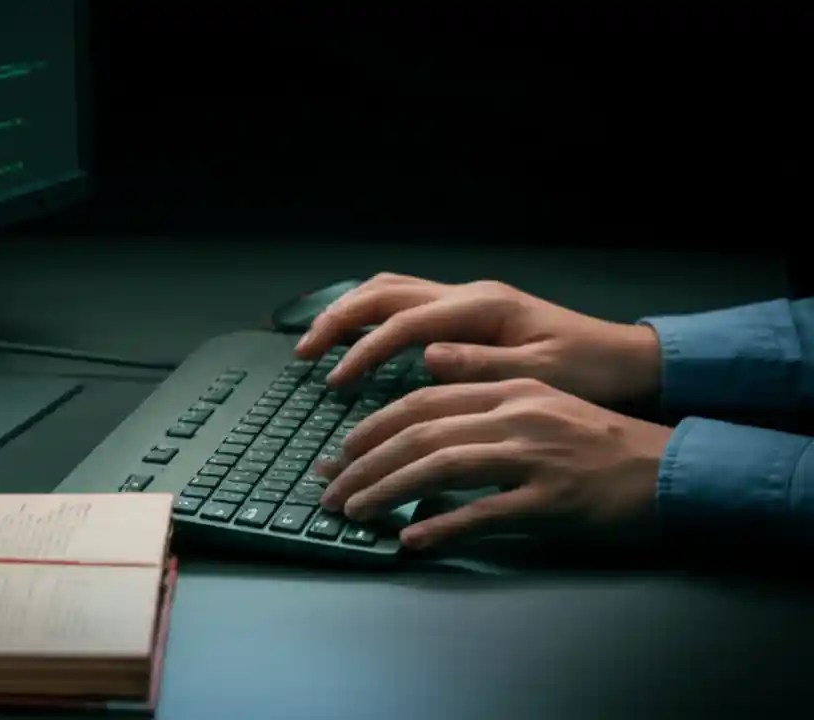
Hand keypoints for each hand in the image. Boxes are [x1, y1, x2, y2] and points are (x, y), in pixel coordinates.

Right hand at [295, 274, 662, 405]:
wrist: (624, 359)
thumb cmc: (587, 370)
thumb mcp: (540, 375)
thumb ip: (481, 365)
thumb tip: (426, 358)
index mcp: (482, 307)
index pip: (403, 322)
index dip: (363, 350)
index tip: (335, 382)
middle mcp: (468, 295)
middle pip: (384, 292)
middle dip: (337, 319)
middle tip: (303, 353)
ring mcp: (466, 300)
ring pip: (390, 291)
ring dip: (348, 313)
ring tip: (315, 345)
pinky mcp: (467, 313)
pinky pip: (405, 305)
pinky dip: (371, 318)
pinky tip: (355, 341)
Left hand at [318, 378, 673, 550]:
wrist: (669, 468)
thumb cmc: (599, 442)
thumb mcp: (538, 407)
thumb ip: (481, 409)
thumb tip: (420, 430)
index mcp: (509, 389)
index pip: (422, 401)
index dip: (373, 427)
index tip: (341, 452)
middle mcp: (515, 415)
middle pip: (420, 433)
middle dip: (364, 463)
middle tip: (330, 489)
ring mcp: (534, 457)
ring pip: (441, 468)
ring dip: (388, 492)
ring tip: (355, 512)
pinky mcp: (552, 500)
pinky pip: (484, 515)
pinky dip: (442, 528)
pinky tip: (412, 541)